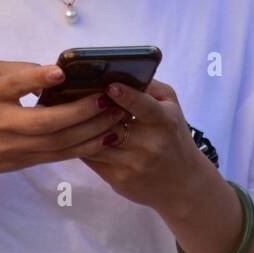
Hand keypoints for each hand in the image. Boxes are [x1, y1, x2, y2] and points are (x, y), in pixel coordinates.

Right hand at [0, 61, 129, 194]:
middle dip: (83, 111)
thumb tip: (57, 72)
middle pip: (47, 122)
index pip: (12, 86)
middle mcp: (2, 123)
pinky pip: (60, 156)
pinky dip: (85, 147)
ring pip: (59, 143)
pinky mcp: (25, 161)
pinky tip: (106, 136)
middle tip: (109, 97)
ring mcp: (15, 147)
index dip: (36, 79)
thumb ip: (17, 71)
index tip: (61, 72)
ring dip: (92, 131)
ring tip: (117, 115)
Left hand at [80, 78, 215, 212]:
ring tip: (70, 113)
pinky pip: (92, 159)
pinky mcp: (119, 180)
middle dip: (93, 111)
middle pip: (111, 124)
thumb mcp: (170, 106)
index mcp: (165, 122)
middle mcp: (150, 145)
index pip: (144, 107)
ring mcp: (133, 165)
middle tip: (74, 94)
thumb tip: (120, 69)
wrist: (184, 182)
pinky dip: (81, 144)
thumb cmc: (173, 135)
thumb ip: (149, 87)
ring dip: (82, 128)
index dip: (126, 96)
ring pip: (95, 142)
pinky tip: (77, 133)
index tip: (109, 85)